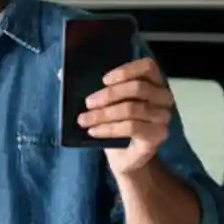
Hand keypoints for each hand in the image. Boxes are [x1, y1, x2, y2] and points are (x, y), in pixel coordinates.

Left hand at [77, 57, 173, 175]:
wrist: (126, 157)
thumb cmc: (115, 125)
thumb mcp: (103, 104)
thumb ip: (89, 86)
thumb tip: (61, 72)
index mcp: (153, 82)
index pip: (147, 66)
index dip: (126, 70)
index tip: (103, 80)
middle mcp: (163, 97)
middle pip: (138, 88)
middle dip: (108, 95)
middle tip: (87, 103)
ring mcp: (163, 117)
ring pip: (132, 109)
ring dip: (103, 114)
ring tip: (84, 120)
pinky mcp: (158, 135)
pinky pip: (132, 127)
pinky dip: (109, 128)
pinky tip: (94, 132)